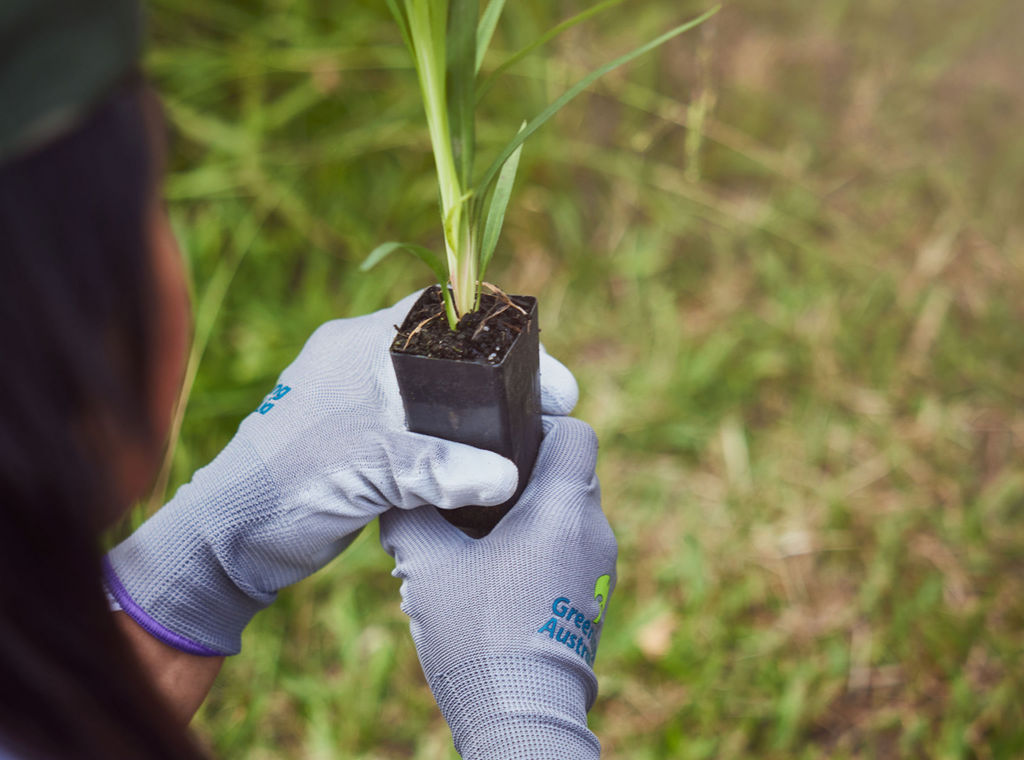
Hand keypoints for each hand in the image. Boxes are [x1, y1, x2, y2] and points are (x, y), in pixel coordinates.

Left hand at [104, 291, 579, 655]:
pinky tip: (489, 473)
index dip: (503, 342)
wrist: (228, 543)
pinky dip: (457, 451)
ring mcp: (365, 408)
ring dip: (481, 423)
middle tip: (554, 413)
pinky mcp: (366, 449)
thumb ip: (438, 467)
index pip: (447, 321)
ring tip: (532, 444)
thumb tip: (506, 477)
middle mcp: (364, 366)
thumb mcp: (367, 468)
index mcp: (360, 345)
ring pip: (442, 404)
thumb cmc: (285, 485)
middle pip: (453, 362)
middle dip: (503, 386)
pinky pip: (426, 439)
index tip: (551, 379)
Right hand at [380, 416, 616, 759]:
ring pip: (570, 511)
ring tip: (481, 531)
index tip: (502, 438)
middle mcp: (593, 531)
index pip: (576, 433)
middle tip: (477, 484)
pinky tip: (498, 570)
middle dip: (526, 470)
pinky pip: (572, 547)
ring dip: (533, 510)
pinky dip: (542, 544)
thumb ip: (409, 514)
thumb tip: (398, 491)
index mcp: (561, 510)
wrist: (519, 716)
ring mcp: (600, 568)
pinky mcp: (593, 597)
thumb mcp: (426, 566)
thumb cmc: (476, 637)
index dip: (542, 424)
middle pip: (569, 471)